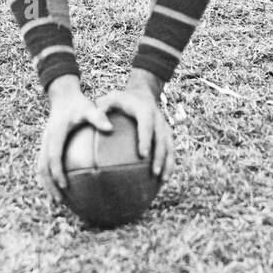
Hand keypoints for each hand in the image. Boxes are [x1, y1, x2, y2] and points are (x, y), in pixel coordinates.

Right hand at [36, 74, 111, 200]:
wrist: (63, 96)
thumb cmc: (79, 104)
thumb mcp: (89, 108)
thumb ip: (99, 118)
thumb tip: (111, 128)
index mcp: (56, 134)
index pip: (53, 157)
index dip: (57, 172)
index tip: (65, 185)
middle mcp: (47, 141)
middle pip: (43, 168)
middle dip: (50, 185)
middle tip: (59, 201)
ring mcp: (45, 144)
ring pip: (41, 168)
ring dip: (47, 184)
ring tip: (58, 199)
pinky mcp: (47, 145)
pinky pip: (45, 164)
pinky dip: (50, 177)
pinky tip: (61, 186)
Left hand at [97, 68, 174, 182]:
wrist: (142, 92)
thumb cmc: (122, 99)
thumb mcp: (110, 98)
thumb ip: (102, 110)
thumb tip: (103, 128)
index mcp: (145, 110)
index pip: (146, 126)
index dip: (145, 140)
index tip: (143, 155)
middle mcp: (158, 118)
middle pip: (161, 139)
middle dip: (159, 156)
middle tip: (154, 172)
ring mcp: (164, 126)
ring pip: (169, 145)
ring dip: (168, 162)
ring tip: (163, 179)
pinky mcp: (167, 132)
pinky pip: (170, 148)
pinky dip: (169, 162)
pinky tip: (163, 178)